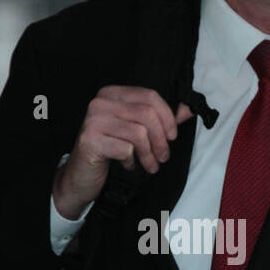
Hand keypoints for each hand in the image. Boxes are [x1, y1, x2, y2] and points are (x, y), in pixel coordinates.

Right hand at [53, 87, 193, 219]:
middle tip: (163, 156)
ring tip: (150, 165)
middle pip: (147, 114)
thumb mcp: (136, 131)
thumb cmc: (109, 151)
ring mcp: (93, 120)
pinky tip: (127, 165)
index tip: (172, 136)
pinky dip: (131, 161)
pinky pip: (126, 149)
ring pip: (139, 133)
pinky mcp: (90, 140)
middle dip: (161, 139)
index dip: (167, 117)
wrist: (81, 176)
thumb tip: (188, 109)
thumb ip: (160, 118)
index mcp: (112, 94)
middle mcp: (100, 102)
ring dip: (149, 154)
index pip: (149, 96)